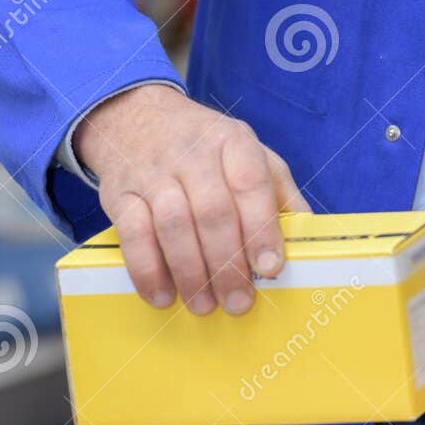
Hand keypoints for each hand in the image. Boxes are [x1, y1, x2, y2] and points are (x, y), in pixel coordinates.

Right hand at [74, 85, 309, 315]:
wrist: (137, 118)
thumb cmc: (205, 147)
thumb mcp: (248, 152)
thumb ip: (278, 191)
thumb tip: (305, 235)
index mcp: (232, 141)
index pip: (251, 184)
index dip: (261, 228)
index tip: (270, 267)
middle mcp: (192, 153)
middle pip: (212, 212)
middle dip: (227, 264)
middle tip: (239, 302)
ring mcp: (153, 173)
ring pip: (173, 226)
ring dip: (190, 273)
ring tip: (205, 305)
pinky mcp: (119, 194)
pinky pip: (132, 235)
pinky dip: (147, 270)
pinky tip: (162, 296)